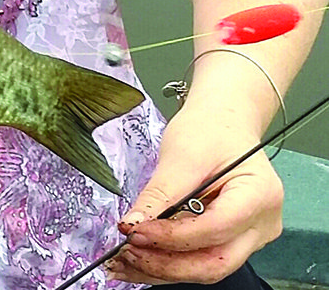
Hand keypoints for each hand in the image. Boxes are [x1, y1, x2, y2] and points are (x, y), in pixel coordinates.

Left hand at [106, 105, 282, 284]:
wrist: (223, 119)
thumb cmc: (210, 128)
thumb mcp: (182, 154)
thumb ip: (160, 193)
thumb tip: (133, 222)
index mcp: (259, 195)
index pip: (214, 229)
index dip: (172, 237)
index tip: (134, 232)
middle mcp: (263, 223)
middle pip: (215, 262)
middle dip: (167, 264)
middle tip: (127, 253)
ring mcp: (251, 236)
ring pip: (208, 267)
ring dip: (164, 269)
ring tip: (126, 262)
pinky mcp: (234, 240)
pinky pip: (203, 258)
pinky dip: (171, 261)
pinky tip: (141, 258)